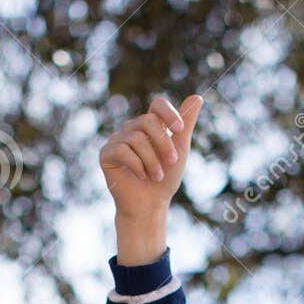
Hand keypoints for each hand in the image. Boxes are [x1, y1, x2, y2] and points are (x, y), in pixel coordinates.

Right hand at [100, 94, 202, 225]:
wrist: (149, 206)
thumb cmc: (165, 180)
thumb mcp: (179, 150)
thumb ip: (186, 125)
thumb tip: (197, 97)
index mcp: (150, 126)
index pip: (157, 104)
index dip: (168, 113)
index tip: (179, 130)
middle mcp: (132, 129)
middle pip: (148, 121)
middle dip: (163, 143)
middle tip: (172, 162)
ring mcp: (117, 140)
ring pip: (136, 138)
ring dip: (151, 160)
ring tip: (157, 176)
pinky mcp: (106, 154)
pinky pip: (122, 150)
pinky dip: (136, 165)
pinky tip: (141, 176)